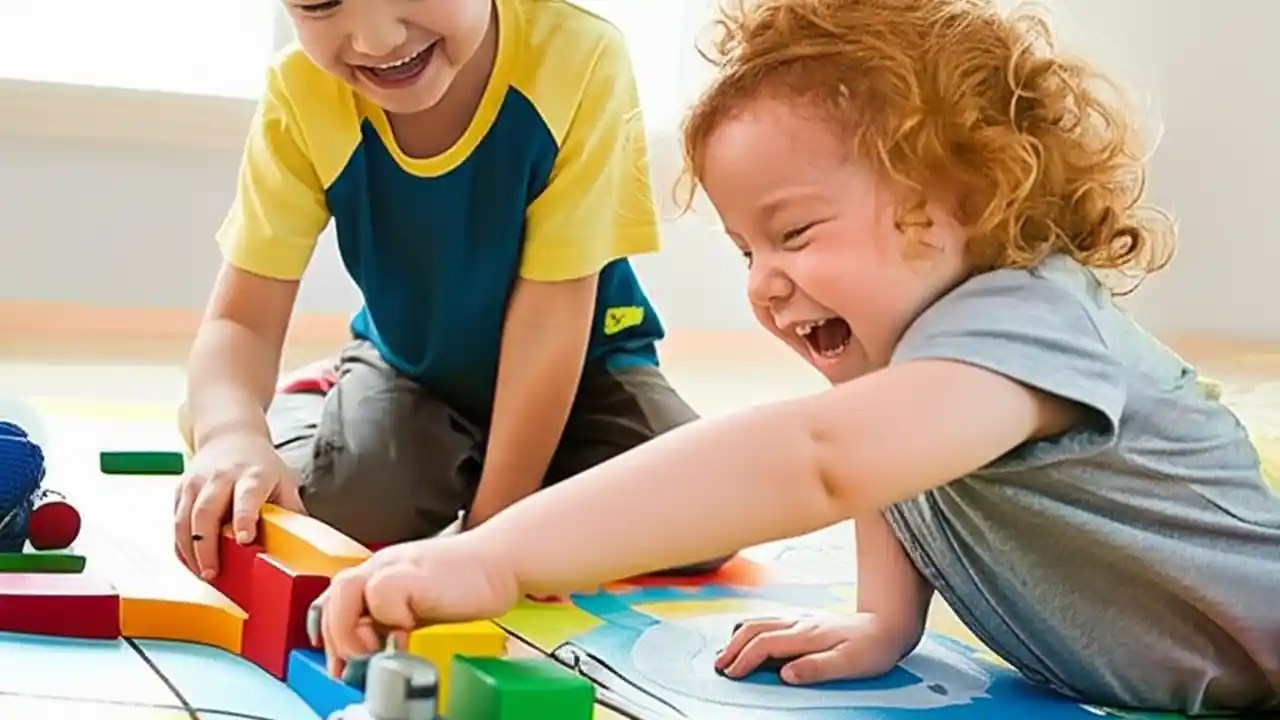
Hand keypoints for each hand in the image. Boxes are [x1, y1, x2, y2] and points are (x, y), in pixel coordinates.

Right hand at [173, 431, 304, 579]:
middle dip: (207, 546)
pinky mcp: (181, 490)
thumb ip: (291, 513)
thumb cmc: (261, 466)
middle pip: (206, 512)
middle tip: (213, 573)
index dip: (244, 518)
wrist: (230, 437)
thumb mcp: (283, 482)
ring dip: (190, 551)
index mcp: (252, 475)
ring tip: (203, 574)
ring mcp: (197, 482)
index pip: (246, 497)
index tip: (244, 540)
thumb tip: (305, 548)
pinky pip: (176, 522)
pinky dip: (181, 546)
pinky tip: (191, 563)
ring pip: (185, 519)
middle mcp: (221, 477)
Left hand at [312, 534, 518, 677]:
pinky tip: (408, 630)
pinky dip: (389, 617)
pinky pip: (382, 593)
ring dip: (351, 628)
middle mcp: (383, 566)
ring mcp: (396, 566)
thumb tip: (372, 654)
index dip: (328, 633)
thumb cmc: (469, 582)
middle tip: (360, 662)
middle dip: (337, 638)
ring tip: (376, 648)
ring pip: (345, 590)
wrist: (504, 560)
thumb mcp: (420, 603)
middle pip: (333, 596)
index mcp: (381, 572)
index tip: (339, 663)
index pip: (334, 598)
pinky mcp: (413, 573)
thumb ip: (393, 620)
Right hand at [715, 614, 912, 684]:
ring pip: (759, 620)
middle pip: (755, 629)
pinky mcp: (804, 619)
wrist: (888, 624)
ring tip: (725, 653)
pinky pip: (769, 619)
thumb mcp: (850, 664)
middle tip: (719, 666)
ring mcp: (801, 618)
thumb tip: (785, 674)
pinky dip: (751, 628)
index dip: (744, 659)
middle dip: (733, 647)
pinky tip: (748, 636)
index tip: (731, 675)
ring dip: (738, 636)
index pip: (764, 643)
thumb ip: (817, 668)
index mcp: (807, 635)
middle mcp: (800, 622)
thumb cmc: (872, 648)